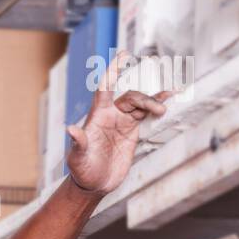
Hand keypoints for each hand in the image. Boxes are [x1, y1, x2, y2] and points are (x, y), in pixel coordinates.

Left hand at [67, 50, 169, 196]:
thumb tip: (70, 129)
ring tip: (164, 108)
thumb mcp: (77, 159)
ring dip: (153, 102)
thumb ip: (77, 143)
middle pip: (130, 96)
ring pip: (141, 103)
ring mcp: (123, 121)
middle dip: (144, 98)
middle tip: (158, 108)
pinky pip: (146, 114)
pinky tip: (169, 100)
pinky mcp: (132, 131)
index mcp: (97, 115)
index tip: (124, 54)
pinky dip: (157, 106)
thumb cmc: (81, 170)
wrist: (93, 184)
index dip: (114, 70)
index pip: (105, 87)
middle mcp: (111, 114)